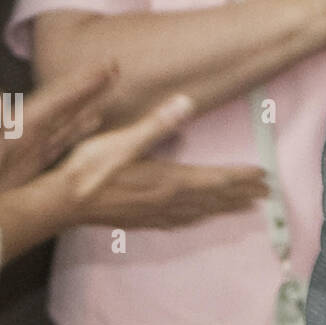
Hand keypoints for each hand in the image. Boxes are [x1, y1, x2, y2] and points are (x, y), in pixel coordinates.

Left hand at [0, 65, 113, 210]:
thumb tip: (1, 98)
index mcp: (14, 130)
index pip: (51, 101)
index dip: (76, 85)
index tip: (100, 70)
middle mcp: (27, 133)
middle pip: (62, 103)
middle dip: (87, 84)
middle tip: (113, 66)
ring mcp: (32, 147)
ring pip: (67, 118)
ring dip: (89, 101)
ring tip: (110, 84)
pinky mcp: (34, 164)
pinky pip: (64, 139)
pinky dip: (80, 127)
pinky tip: (95, 119)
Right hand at [53, 93, 267, 228]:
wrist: (58, 203)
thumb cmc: (89, 170)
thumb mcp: (123, 140)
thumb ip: (157, 123)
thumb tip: (186, 102)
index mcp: (168, 180)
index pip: (215, 179)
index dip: (241, 177)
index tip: (265, 177)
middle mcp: (166, 200)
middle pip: (213, 198)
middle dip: (241, 194)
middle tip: (267, 194)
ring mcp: (152, 213)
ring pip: (198, 212)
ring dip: (223, 208)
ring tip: (244, 207)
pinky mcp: (138, 220)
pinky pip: (177, 221)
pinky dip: (195, 219)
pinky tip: (194, 219)